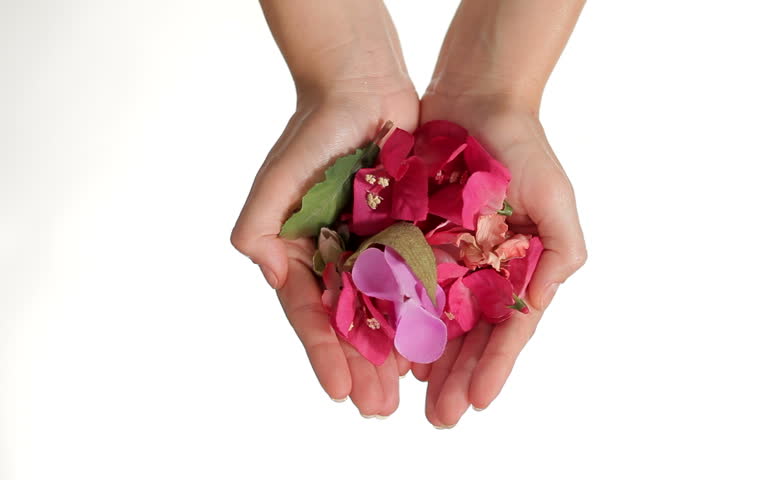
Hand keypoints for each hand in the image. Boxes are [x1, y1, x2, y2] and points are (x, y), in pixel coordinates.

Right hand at [231, 83, 418, 415]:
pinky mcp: (409, 232)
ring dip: (396, 351)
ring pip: (387, 310)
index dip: (323, 355)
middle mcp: (337, 257)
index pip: (311, 314)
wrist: (363, 83)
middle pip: (350, 324)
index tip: (340, 393)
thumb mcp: (277, 179)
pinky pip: (419, 278)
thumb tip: (271, 274)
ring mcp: (374, 247)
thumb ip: (259, 226)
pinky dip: (425, 310)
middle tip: (379, 409)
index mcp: (302, 252)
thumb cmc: (314, 128)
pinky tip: (438, 342)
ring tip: (409, 391)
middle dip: (362, 368)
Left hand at [412, 92, 586, 426]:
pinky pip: (396, 282)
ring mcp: (441, 259)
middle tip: (438, 419)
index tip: (475, 403)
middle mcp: (477, 273)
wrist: (477, 99)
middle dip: (452, 377)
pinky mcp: (407, 238)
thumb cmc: (525, 149)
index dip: (493, 368)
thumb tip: (537, 309)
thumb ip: (559, 256)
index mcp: (514, 272)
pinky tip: (383, 343)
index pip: (505, 331)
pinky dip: (391, 314)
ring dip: (421, 358)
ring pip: (429, 319)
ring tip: (406, 394)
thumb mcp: (557, 202)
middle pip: (464, 337)